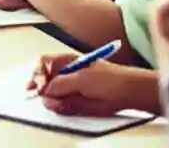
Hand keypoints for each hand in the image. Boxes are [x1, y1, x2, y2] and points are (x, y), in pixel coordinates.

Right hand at [27, 54, 157, 116]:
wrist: (131, 94)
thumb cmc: (112, 80)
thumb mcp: (82, 79)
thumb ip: (60, 84)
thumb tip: (45, 90)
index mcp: (66, 62)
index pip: (43, 63)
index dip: (38, 73)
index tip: (39, 85)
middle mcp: (66, 74)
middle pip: (44, 79)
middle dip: (42, 88)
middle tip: (42, 95)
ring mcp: (71, 88)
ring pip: (51, 94)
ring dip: (51, 100)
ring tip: (59, 104)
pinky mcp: (76, 102)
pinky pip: (61, 105)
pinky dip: (60, 107)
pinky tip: (65, 107)